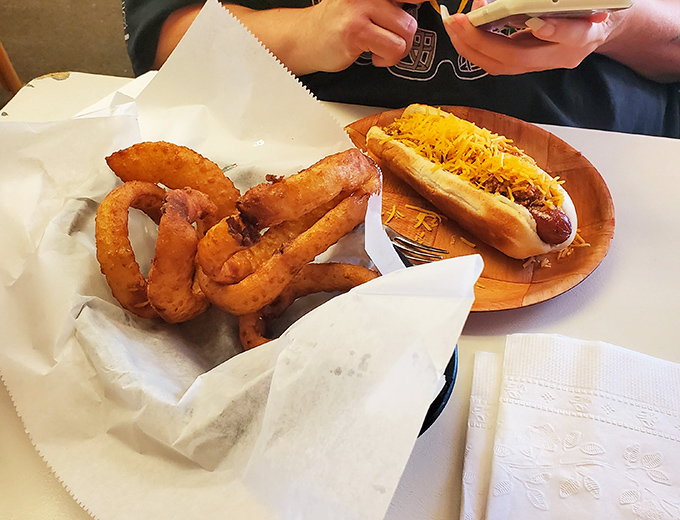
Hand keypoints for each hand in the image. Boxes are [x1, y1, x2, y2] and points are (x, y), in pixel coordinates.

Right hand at [292, 0, 420, 72]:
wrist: (306, 38)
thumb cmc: (339, 23)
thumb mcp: (367, 3)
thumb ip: (391, 4)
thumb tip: (424, 5)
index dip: (421, 4)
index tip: (418, 9)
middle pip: (412, 17)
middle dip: (405, 36)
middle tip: (389, 39)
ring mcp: (361, 8)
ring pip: (406, 33)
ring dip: (396, 50)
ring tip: (379, 48)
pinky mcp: (357, 31)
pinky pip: (393, 49)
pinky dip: (386, 58)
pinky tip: (372, 55)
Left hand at [441, 0, 612, 74]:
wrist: (592, 31)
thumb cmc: (589, 13)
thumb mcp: (588, 6)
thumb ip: (567, 6)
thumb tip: (542, 17)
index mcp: (583, 38)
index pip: (572, 37)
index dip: (556, 31)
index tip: (541, 24)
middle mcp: (559, 57)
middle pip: (517, 58)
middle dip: (483, 40)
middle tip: (460, 21)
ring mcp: (538, 64)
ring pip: (499, 65)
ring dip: (469, 46)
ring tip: (452, 25)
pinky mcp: (522, 64)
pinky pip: (493, 61)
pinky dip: (472, 47)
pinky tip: (459, 32)